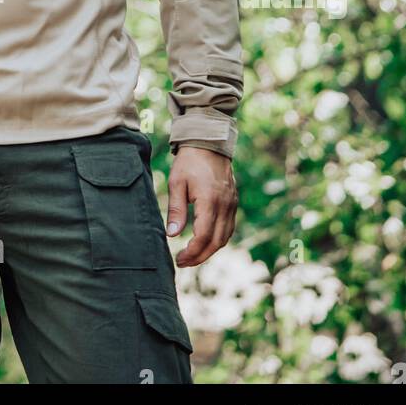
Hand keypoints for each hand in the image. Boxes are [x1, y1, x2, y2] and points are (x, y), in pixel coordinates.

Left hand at [166, 146, 237, 266]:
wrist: (209, 143)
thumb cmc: (189, 162)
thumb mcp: (177, 182)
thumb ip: (176, 209)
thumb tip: (172, 235)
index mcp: (210, 200)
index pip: (204, 236)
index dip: (192, 252)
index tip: (179, 258)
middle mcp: (225, 205)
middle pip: (216, 242)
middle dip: (200, 256)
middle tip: (183, 262)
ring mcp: (232, 204)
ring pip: (225, 237)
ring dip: (210, 250)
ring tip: (192, 256)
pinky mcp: (233, 202)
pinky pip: (229, 228)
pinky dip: (217, 239)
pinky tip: (205, 241)